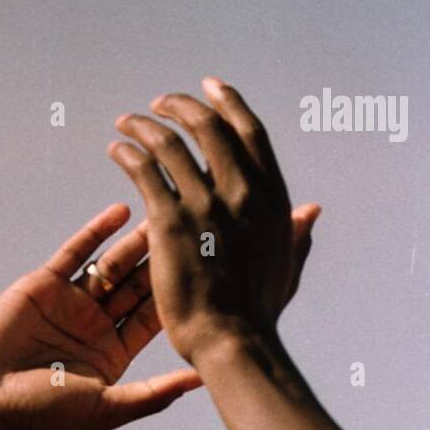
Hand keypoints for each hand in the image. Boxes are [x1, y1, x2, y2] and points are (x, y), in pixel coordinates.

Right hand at [0, 203, 201, 429]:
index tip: (211, 270)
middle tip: (196, 229)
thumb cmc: (44, 412)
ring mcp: (71, 302)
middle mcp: (96, 325)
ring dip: (138, 241)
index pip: (154, 316)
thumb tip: (204, 381)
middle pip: (138, 285)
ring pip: (111, 264)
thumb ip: (155, 393)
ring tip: (166, 211)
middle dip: (165, 259)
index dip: (181, 294)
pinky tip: (121, 212)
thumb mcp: (108, 407)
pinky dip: (97, 231)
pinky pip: (75, 251)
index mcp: (114, 353)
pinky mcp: (44, 284)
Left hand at [107, 79, 320, 363]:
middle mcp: (242, 191)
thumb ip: (295, 233)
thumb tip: (311, 210)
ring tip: (129, 122)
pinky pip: (146, 170)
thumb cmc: (258, 315)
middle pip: (209, 127)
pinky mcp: (171, 221)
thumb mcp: (285, 266)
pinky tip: (118, 149)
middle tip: (161, 103)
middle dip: (183, 106)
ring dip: (147, 125)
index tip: (210, 88)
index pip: (248, 132)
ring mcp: (206, 203)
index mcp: (271, 196)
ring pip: (171, 143)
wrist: (233, 341)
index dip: (228, 103)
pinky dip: (129, 153)